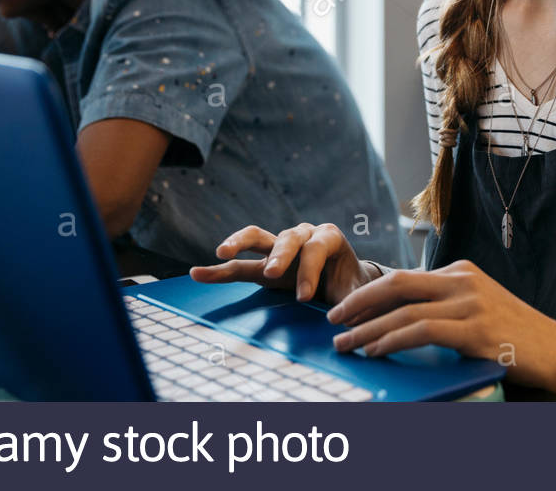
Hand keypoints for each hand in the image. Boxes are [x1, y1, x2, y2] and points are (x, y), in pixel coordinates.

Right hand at [190, 222, 377, 306]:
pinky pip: (241, 260)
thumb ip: (353, 302)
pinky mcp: (265, 259)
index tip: (305, 296)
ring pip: (258, 237)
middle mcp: (304, 234)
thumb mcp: (356, 293)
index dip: (310, 271)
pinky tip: (198, 272)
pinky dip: (220, 267)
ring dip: (239, 244)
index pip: (317, 249)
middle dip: (280, 255)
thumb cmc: (351, 286)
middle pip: (288, 237)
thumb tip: (348, 321)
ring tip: (221, 254)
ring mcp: (282, 245)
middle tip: (272, 272)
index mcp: (329, 238)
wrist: (346, 282)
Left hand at [325, 258, 555, 397]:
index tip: (344, 310)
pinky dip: (392, 340)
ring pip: (404, 310)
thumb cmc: (518, 339)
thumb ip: (446, 311)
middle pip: (397, 284)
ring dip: (367, 329)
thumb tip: (402, 323)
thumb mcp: (479, 313)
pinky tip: (375, 350)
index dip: (369, 294)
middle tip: (332, 321)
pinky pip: (422, 331)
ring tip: (344, 344)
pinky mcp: (477, 329)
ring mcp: (471, 303)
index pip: (404, 278)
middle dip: (358, 302)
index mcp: (462, 272)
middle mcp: (464, 280)